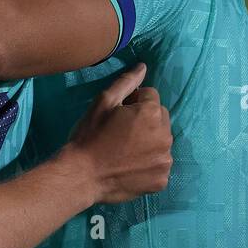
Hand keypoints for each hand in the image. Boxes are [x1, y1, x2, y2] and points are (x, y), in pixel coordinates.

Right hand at [65, 63, 172, 203]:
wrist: (82, 175)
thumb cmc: (89, 135)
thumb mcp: (102, 103)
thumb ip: (126, 83)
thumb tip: (143, 67)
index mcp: (151, 114)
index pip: (151, 96)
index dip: (133, 101)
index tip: (117, 114)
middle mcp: (166, 136)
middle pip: (160, 118)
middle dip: (145, 120)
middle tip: (120, 131)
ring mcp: (166, 160)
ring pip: (161, 141)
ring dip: (149, 141)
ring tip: (124, 150)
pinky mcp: (162, 179)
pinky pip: (159, 164)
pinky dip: (148, 163)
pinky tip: (130, 165)